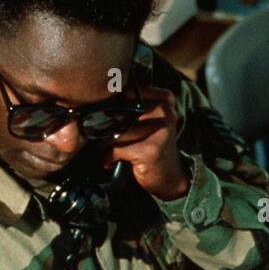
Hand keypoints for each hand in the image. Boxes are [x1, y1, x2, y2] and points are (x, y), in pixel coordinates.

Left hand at [105, 84, 190, 200]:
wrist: (170, 177)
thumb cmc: (153, 146)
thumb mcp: (150, 120)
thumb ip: (133, 105)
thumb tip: (101, 95)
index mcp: (164, 99)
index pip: (127, 92)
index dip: (112, 104)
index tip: (105, 116)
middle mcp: (164, 113)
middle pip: (120, 112)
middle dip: (105, 124)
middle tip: (98, 134)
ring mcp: (159, 131)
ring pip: (116, 130)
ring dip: (104, 142)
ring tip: (102, 148)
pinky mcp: (150, 150)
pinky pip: (117, 148)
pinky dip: (108, 157)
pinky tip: (108, 161)